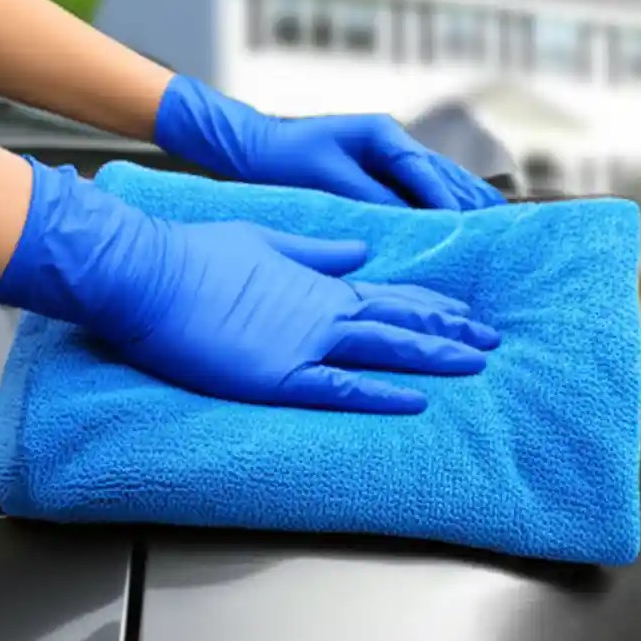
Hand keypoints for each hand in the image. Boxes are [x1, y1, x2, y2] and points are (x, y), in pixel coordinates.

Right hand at [0, 159, 498, 412]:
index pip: (391, 296)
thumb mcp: (263, 240)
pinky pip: (343, 388)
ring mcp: (305, 343)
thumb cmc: (193, 256)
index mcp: (319, 283)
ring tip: (478, 363)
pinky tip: (417, 399)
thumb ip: (316, 249)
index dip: (434, 306)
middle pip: (403, 320)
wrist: (147, 272)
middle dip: (452, 330)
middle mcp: (324, 311)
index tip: (466, 313)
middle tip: (493, 339)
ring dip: (435, 355)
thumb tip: (357, 251)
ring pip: (387, 348)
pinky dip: (382, 394)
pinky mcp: (279, 376)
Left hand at [152, 75, 505, 210]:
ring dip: (467, 203)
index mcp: (382, 136)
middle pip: (444, 173)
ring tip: (497, 226)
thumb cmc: (285, 162)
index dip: (448, 202)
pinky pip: (424, 188)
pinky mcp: (384, 170)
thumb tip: (412, 220)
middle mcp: (394, 141)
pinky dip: (446, 204)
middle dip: (472, 202)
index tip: (468, 227)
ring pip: (440, 179)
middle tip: (502, 229)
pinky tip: (465, 220)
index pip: (424, 172)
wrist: (254, 148)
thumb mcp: (328, 181)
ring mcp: (391, 153)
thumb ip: (372, 198)